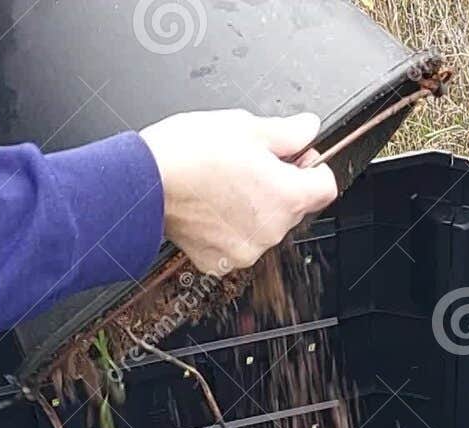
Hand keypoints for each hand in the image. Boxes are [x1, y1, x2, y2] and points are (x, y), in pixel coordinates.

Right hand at [140, 110, 338, 271]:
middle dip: (279, 186)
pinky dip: (228, 227)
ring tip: (223, 183)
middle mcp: (271, 230)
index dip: (313, 167)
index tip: (296, 157)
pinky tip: (210, 205)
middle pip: (294, 207)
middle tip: (249, 164)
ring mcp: (244, 250)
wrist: (142, 183)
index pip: (325, 187)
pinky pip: (236, 242)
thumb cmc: (188, 153)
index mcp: (286, 196)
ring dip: (254, 208)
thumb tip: (307, 129)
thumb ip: (287, 131)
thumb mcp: (246, 126)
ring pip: (264, 226)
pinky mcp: (218, 261)